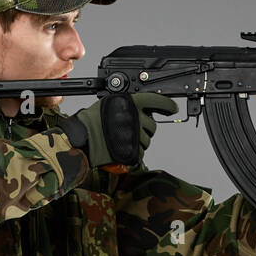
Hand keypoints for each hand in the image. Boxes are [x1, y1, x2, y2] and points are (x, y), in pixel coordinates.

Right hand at [59, 92, 178, 166]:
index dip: (168, 105)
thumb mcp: (111, 103)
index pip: (157, 101)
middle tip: (133, 129)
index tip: (173, 108)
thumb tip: (142, 108)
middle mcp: (136, 118)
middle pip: (153, 126)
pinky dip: (133, 152)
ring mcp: (135, 135)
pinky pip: (140, 153)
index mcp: (132, 103)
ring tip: (124, 138)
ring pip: (147, 141)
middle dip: (146, 129)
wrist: (82, 138)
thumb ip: (127, 105)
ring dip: (140, 141)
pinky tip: (122, 147)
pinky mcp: (132, 151)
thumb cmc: (92, 120)